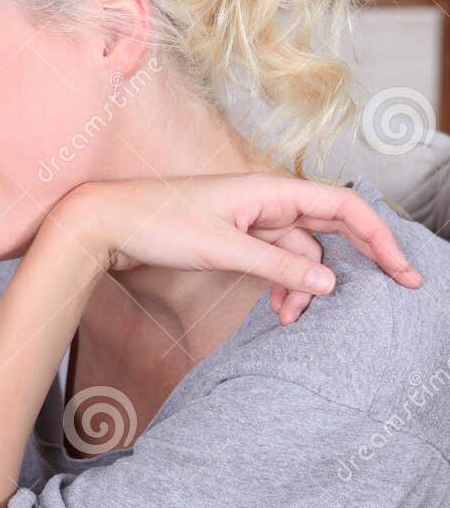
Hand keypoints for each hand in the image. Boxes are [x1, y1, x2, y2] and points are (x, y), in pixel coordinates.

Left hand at [58, 174, 421, 324]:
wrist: (106, 224)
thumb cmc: (157, 223)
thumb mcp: (223, 247)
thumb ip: (277, 264)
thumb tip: (327, 282)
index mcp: (271, 189)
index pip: (343, 207)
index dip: (379, 237)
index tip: (402, 271)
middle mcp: (266, 200)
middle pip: (330, 228)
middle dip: (358, 262)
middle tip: (392, 291)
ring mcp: (250, 219)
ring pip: (300, 252)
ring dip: (304, 285)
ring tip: (292, 317)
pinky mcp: (232, 238)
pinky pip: (274, 260)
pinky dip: (282, 284)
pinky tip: (279, 309)